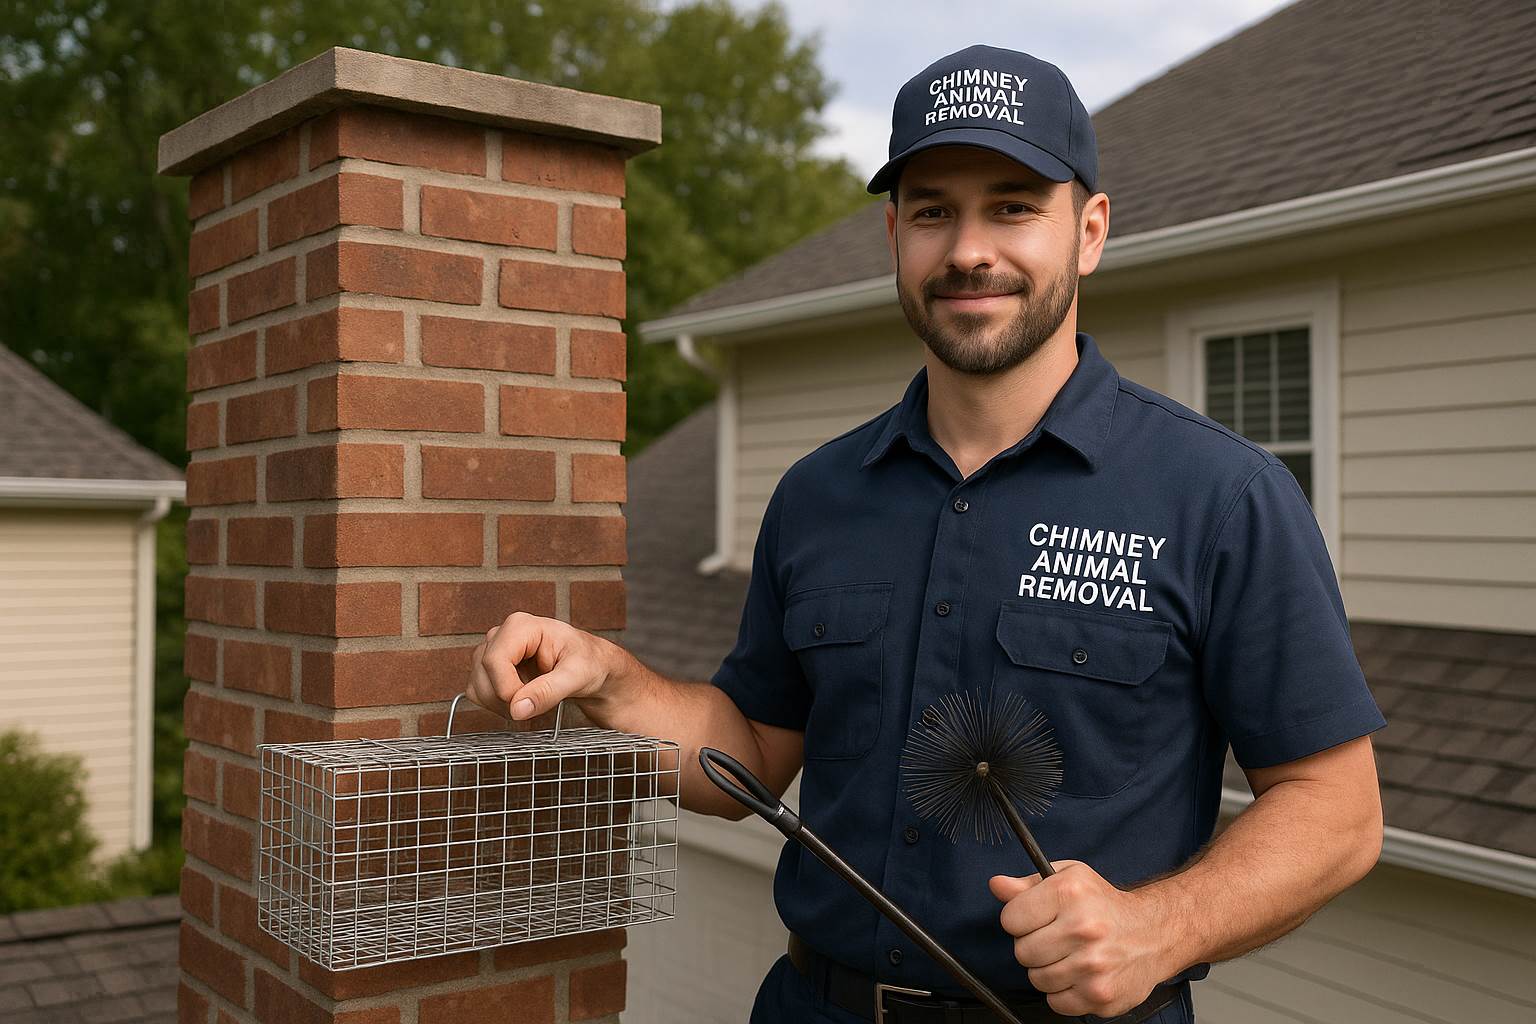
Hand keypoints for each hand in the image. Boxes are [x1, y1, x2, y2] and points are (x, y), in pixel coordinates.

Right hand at [467, 611, 616, 720]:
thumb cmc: (589, 662)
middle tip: (535, 704)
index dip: (506, 689)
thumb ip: (547, 692)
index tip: (526, 704)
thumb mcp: (576, 676)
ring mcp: (494, 650)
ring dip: (501, 704)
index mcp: (522, 626)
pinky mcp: (492, 667)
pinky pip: (479, 692)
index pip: (494, 661)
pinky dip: (497, 705)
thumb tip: (517, 709)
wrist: (593, 667)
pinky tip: (523, 699)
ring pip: (477, 685)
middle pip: (482, 674)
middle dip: (505, 699)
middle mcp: (503, 635)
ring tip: (533, 700)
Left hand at [989, 861, 1168, 1018]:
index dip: (1019, 919)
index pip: (1010, 918)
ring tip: (1070, 955)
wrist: (1153, 934)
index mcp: (1070, 893)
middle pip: (1022, 952)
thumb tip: (997, 885)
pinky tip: (1080, 974)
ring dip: (1048, 970)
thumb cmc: (1105, 905)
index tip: (1035, 918)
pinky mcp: (1101, 995)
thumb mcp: (1069, 878)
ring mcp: (1093, 966)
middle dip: (1033, 946)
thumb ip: (1028, 884)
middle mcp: (1083, 929)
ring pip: (1037, 979)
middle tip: (1056, 939)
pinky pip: (1056, 1003)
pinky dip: (1064, 993)